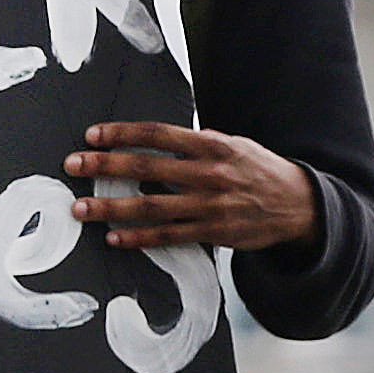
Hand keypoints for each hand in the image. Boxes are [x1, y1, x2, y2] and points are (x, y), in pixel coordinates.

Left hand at [68, 121, 320, 254]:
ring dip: (112, 208)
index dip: (123, 134)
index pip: (159, 134)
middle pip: (148, 168)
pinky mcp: (214, 233)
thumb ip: (198, 143)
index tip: (93, 135)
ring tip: (81, 210)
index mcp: (214, 145)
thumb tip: (159, 139)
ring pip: (153, 207)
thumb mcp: (235, 144)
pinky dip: (139, 238)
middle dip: (105, 166)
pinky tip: (115, 237)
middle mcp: (210, 174)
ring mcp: (211, 206)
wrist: (300, 205)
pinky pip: (169, 237)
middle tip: (74, 165)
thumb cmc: (259, 170)